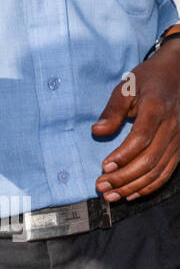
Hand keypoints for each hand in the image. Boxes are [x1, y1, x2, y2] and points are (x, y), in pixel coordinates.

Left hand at [93, 35, 179, 202]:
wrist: (177, 72)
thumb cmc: (147, 80)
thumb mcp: (126, 87)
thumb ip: (112, 110)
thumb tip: (97, 131)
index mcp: (157, 108)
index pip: (141, 138)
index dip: (123, 155)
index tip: (103, 166)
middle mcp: (172, 126)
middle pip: (149, 159)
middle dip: (123, 178)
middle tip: (101, 187)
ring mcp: (178, 138)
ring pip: (158, 169)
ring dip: (133, 186)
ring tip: (110, 195)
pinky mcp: (179, 146)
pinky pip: (168, 171)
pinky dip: (150, 186)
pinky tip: (131, 194)